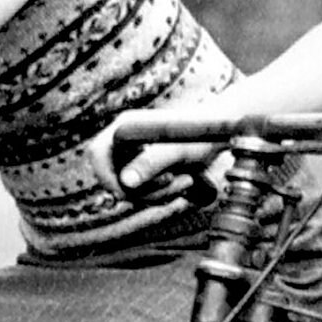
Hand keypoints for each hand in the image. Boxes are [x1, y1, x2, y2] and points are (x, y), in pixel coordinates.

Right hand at [108, 105, 229, 198]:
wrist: (224, 132)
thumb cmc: (204, 132)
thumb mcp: (179, 150)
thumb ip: (151, 163)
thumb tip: (125, 182)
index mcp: (126, 127)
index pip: (97, 154)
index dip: (106, 176)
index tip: (126, 192)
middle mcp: (126, 142)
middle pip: (114, 178)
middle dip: (143, 189)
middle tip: (172, 182)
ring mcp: (136, 157)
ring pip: (132, 190)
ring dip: (159, 193)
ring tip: (187, 180)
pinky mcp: (148, 170)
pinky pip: (145, 193)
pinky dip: (163, 194)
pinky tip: (185, 182)